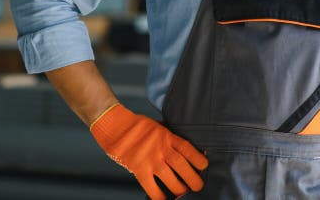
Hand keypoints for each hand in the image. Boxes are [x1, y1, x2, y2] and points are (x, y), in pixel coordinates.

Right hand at [90, 104, 208, 199]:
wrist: (115, 126)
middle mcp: (161, 148)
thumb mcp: (158, 126)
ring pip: (170, 179)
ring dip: (179, 189)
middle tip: (198, 186)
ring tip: (184, 194)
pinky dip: (159, 197)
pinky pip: (151, 188)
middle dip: (192, 178)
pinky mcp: (139, 169)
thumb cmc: (137, 127)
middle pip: (182, 165)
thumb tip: (184, 148)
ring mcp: (150, 160)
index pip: (187, 148)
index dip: (198, 158)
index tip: (205, 166)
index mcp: (167, 136)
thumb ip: (170, 136)